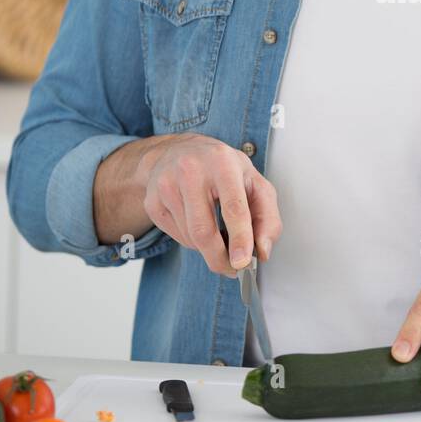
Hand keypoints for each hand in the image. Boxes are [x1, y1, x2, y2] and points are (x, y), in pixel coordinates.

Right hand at [142, 134, 282, 277]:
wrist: (180, 152)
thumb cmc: (223, 169)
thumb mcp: (255, 183)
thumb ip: (268, 218)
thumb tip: (262, 251)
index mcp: (223, 163)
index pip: (233, 208)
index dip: (240, 238)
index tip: (242, 263)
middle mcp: (191, 170)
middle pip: (203, 230)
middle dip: (220, 258)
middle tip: (233, 269)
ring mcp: (166, 185)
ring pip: (190, 238)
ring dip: (208, 248)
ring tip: (218, 232)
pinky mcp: (152, 201)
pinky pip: (177, 237)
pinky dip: (193, 241)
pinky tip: (198, 222)